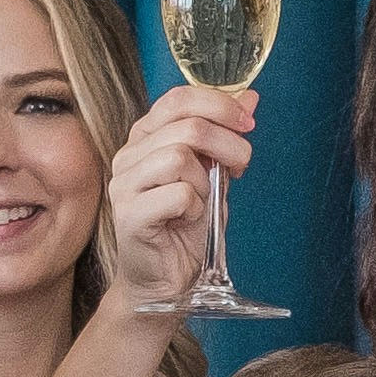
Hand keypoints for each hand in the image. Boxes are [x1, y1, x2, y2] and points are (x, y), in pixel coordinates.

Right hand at [102, 80, 251, 307]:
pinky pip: (177, 194)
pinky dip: (195, 207)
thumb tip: (250, 97)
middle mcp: (129, 155)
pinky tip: (188, 219)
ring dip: (206, 181)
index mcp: (146, 138)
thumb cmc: (186, 226)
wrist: (167, 279)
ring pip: (179, 156)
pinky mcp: (129, 214)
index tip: (248, 124)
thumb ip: (226, 136)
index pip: (178, 98)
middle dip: (229, 144)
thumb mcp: (214, 174)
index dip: (219, 104)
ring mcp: (124, 184)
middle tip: (240, 166)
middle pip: (187, 126)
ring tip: (204, 201)